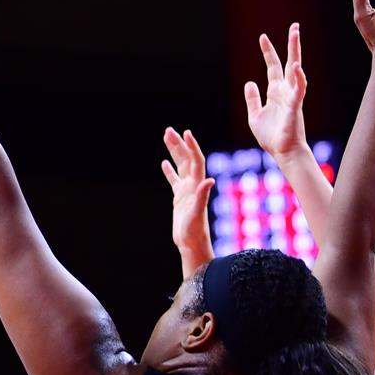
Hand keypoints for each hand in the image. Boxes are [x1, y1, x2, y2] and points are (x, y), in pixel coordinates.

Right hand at [161, 126, 214, 276]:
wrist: (192, 244)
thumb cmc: (194, 232)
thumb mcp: (197, 213)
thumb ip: (203, 196)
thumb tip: (209, 180)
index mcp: (197, 186)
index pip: (195, 161)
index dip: (191, 146)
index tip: (186, 132)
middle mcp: (193, 185)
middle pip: (186, 159)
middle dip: (179, 144)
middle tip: (169, 130)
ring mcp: (186, 191)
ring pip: (179, 166)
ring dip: (174, 152)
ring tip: (166, 138)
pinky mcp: (180, 198)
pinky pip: (174, 180)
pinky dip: (169, 171)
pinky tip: (164, 163)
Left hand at [244, 24, 308, 161]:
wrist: (282, 152)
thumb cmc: (271, 136)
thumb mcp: (254, 116)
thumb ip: (252, 99)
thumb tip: (249, 82)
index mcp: (275, 92)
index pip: (272, 67)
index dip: (268, 52)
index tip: (263, 36)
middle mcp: (285, 91)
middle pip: (288, 62)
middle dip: (291, 44)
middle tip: (294, 27)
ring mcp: (292, 97)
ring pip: (296, 70)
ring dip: (295, 52)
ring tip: (295, 35)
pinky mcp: (295, 106)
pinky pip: (299, 90)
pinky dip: (298, 78)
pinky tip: (296, 67)